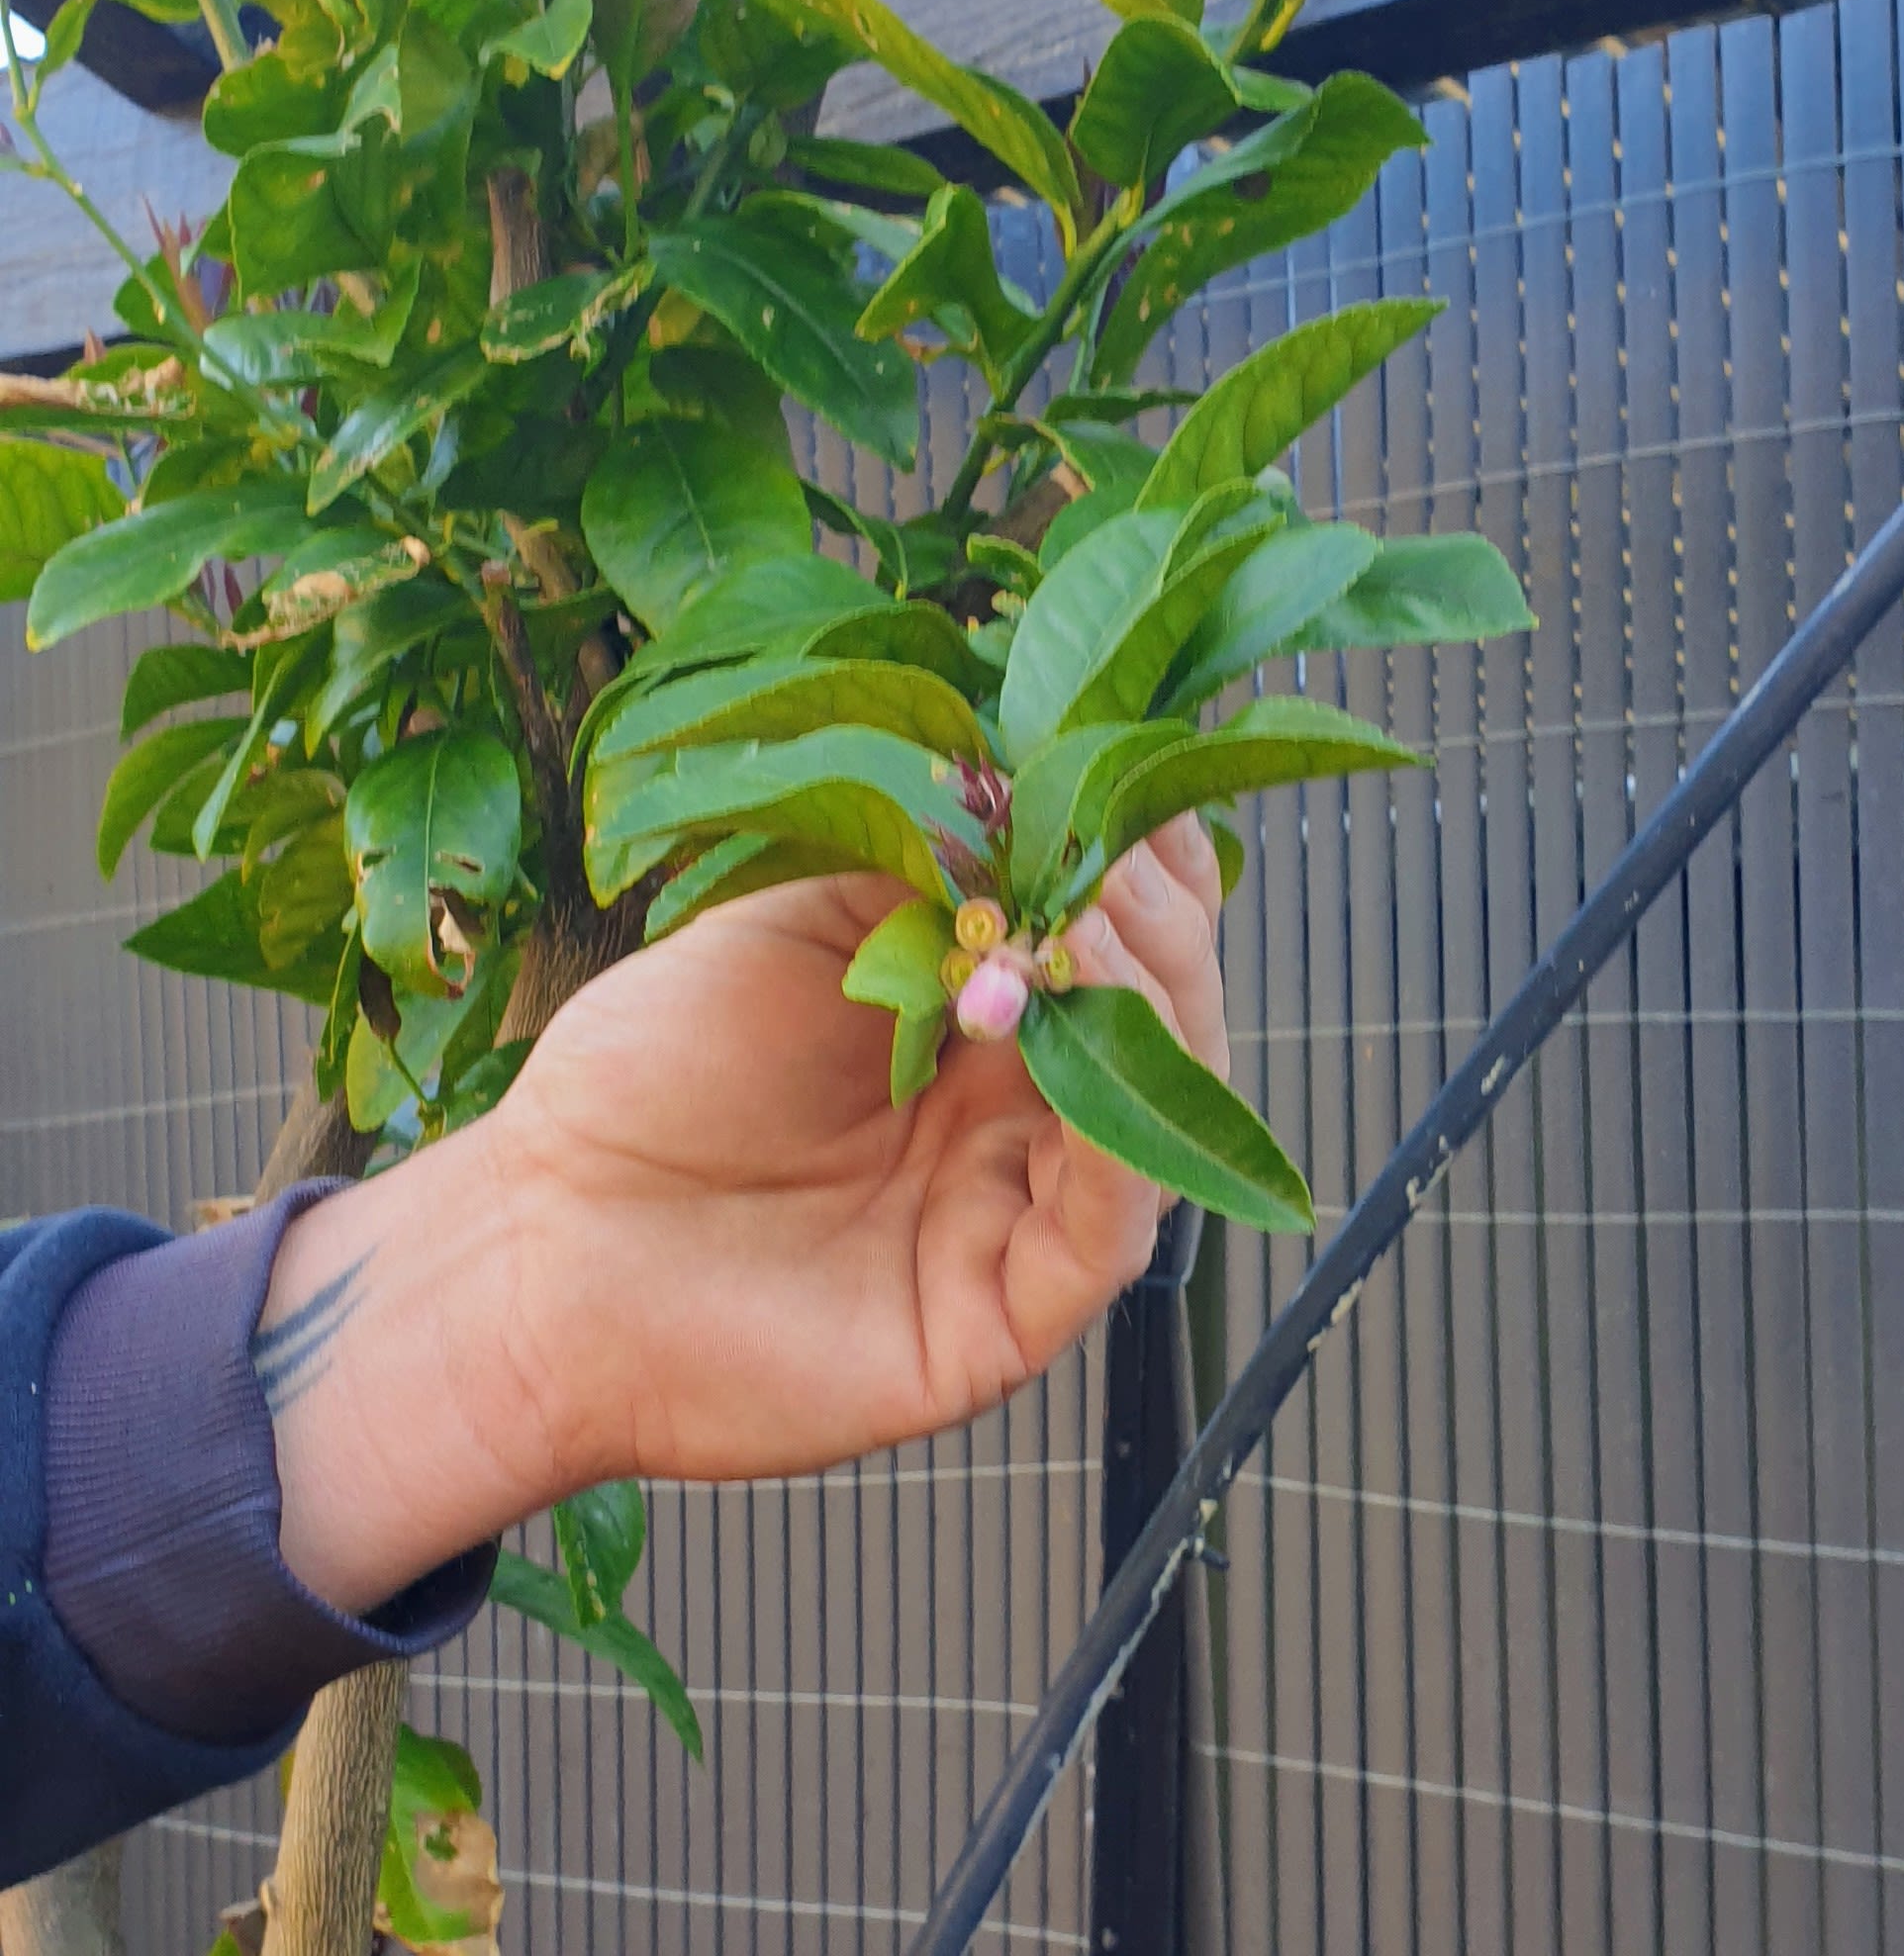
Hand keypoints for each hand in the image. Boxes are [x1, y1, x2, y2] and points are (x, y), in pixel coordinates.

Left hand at [261, 818, 1226, 1615]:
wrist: (540, 1236)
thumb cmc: (645, 1078)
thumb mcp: (794, 924)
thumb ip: (920, 872)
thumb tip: (1033, 789)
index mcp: (972, 1016)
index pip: (1112, 934)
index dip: (1142, 864)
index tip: (1132, 788)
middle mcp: (1013, 1112)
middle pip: (1161, 1017)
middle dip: (1155, 923)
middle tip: (1112, 859)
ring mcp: (1011, 1214)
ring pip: (1159, 1118)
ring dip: (1150, 1009)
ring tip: (1095, 923)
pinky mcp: (998, 1317)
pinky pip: (1108, 1232)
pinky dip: (1123, 1140)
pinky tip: (1087, 1043)